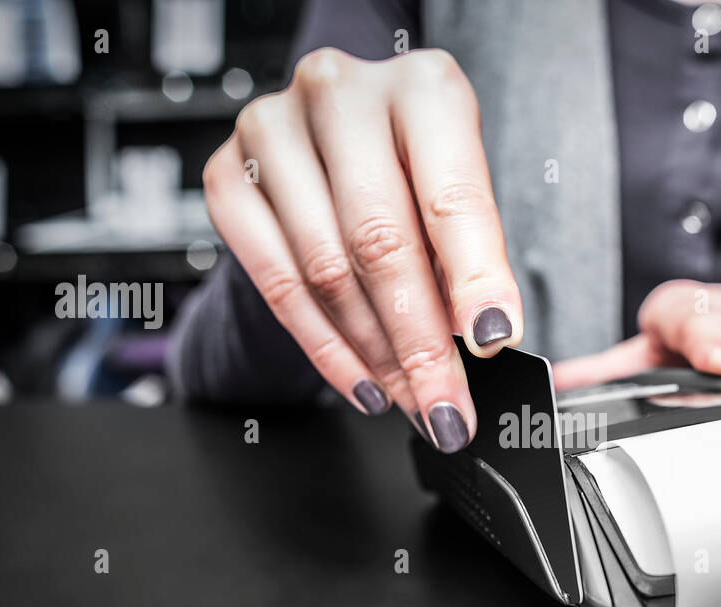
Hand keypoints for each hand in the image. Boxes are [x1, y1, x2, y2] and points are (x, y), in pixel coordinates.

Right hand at [202, 47, 522, 451]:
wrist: (335, 136)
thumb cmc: (410, 164)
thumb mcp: (458, 193)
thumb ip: (469, 259)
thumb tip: (484, 341)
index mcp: (422, 87)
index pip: (452, 197)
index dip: (476, 279)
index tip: (493, 341)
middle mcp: (342, 95)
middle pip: (380, 242)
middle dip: (420, 342)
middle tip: (446, 405)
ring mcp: (273, 131)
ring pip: (325, 272)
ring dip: (375, 355)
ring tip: (411, 399)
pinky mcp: (227, 176)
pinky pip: (278, 284)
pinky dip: (326, 348)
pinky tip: (364, 382)